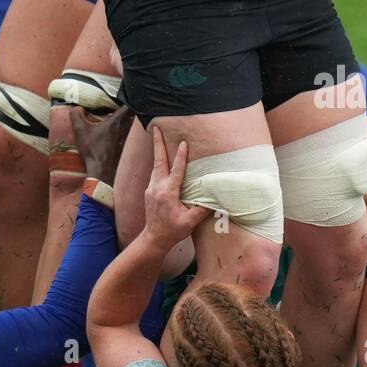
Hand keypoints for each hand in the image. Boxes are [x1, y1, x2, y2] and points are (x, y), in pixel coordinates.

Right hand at [70, 104, 132, 185]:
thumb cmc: (92, 150)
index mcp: (116, 122)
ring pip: (130, 124)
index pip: (127, 105)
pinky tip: (114, 131)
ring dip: (127, 118)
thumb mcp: (80, 131)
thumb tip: (77, 108)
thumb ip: (76, 115)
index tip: (125, 92)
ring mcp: (125, 138)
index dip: (128, 97)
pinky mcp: (123, 146)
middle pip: (132, 114)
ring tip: (118, 114)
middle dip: (128, 107)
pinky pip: (127, 133)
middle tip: (122, 102)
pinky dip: (124, 129)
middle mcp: (124, 128)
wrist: (101, 171)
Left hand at [143, 128, 210, 250]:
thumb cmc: (172, 231)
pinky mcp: (149, 191)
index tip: (183, 142)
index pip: (176, 170)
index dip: (180, 156)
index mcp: (168, 193)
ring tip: (157, 137)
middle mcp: (157, 187)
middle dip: (158, 143)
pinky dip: (158, 163)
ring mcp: (151, 188)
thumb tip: (217, 199)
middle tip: (155, 127)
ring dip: (157, 151)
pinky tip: (161, 160)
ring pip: (155, 166)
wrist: (153, 239)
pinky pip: (154, 173)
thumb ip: (202, 210)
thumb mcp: (189, 222)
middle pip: (159, 161)